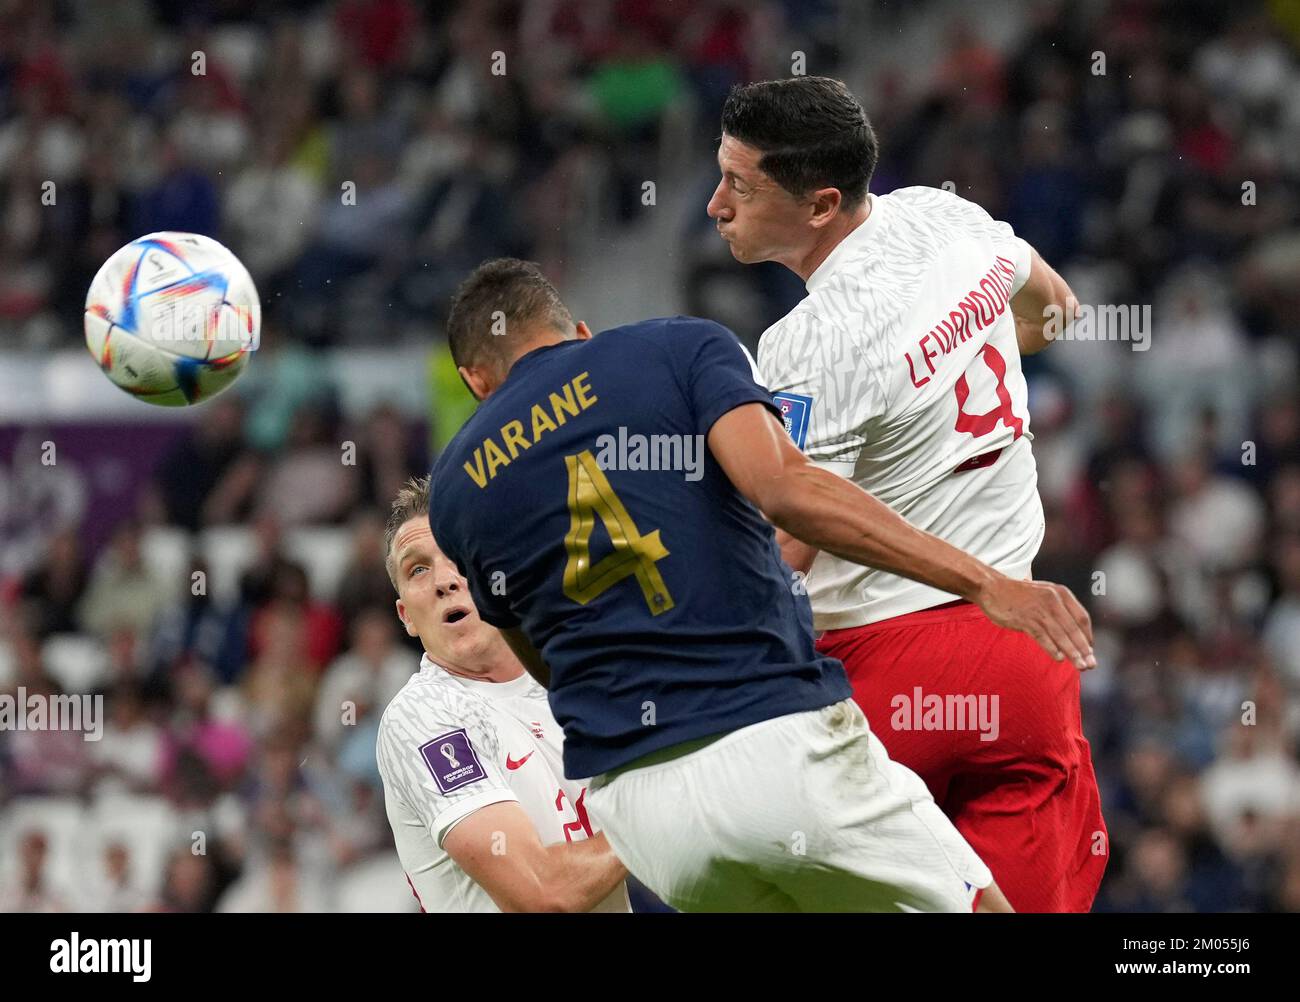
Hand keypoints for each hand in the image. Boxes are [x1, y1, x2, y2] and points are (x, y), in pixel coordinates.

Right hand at [973, 576, 1095, 670]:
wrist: (992, 587)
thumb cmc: (1019, 595)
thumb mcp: (1044, 594)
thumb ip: (1059, 608)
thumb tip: (1073, 632)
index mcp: (1061, 593)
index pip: (1082, 617)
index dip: (1087, 636)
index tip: (1090, 650)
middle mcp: (1053, 600)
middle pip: (1073, 628)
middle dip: (1083, 649)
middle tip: (1091, 664)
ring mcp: (1038, 609)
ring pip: (1059, 634)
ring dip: (1071, 652)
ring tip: (1080, 666)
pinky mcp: (1024, 619)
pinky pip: (1041, 636)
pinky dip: (1051, 648)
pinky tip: (1059, 658)